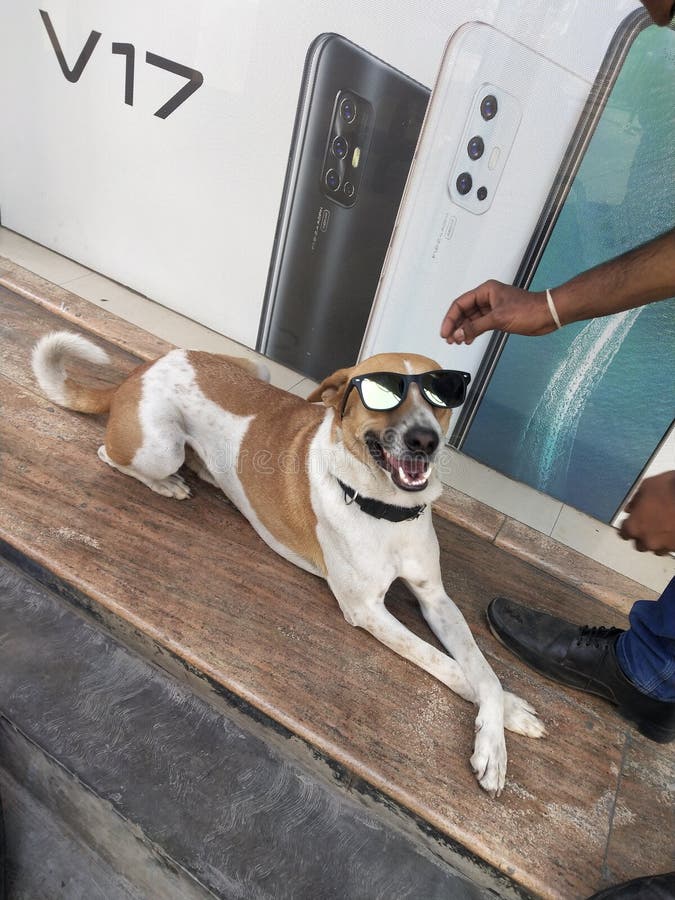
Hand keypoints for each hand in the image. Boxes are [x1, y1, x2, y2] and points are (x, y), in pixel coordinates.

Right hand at [440, 280, 557, 344]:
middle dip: (456, 325)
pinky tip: (468, 340)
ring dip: (464, 330)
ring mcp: (492, 308)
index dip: (450, 318)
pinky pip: (480, 324)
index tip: (445, 333)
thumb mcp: (498, 318)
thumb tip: (459, 334)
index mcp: (485, 291)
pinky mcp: (498, 317)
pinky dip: (473, 332)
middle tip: (450, 340)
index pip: (460, 304)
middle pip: (464, 311)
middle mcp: (487, 297)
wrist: (547, 315)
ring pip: (471, 319)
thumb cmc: (527, 311)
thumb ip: (476, 327)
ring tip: (457, 342)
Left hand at [619, 471, 674, 554]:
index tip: (630, 523)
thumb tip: (631, 508)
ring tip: (664, 527)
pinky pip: (671, 546)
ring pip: (657, 548)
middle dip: (643, 535)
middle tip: (650, 524)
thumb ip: (635, 501)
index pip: (624, 534)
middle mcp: (648, 540)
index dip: (628, 527)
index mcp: (635, 526)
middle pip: (640, 544)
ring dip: (658, 539)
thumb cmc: (669, 489)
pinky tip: (673, 529)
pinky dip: (671, 540)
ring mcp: (665, 546)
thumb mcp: (646, 487)